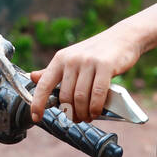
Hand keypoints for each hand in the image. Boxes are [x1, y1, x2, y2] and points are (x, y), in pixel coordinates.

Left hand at [29, 23, 143, 124]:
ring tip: (87, 117)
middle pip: (65, 96)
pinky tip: (96, 112)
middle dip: (70, 113)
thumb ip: (54, 70)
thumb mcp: (72, 58)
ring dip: (83, 113)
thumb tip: (32, 77)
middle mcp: (72, 59)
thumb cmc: (97, 51)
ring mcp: (89, 62)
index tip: (36, 117)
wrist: (124, 37)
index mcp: (60, 59)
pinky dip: (95, 107)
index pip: (44, 84)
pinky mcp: (106, 66)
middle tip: (76, 119)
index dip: (37, 103)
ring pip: (80, 97)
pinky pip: (97, 93)